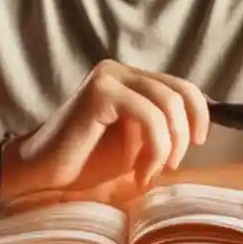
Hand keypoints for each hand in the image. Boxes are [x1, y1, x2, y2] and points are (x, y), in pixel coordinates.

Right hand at [0, 60, 209, 205]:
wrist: (43, 173)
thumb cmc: (87, 162)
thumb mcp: (136, 143)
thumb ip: (161, 128)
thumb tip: (198, 129)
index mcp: (130, 79)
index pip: (182, 85)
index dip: (200, 113)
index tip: (198, 142)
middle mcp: (119, 70)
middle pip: (179, 92)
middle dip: (183, 135)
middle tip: (170, 166)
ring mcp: (108, 77)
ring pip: (167, 104)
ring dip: (168, 146)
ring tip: (150, 172)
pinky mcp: (99, 92)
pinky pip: (148, 115)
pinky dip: (154, 149)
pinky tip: (140, 172)